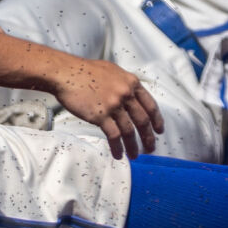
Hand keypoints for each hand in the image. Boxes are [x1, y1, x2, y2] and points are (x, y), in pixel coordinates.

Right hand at [48, 56, 163, 159]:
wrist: (68, 73)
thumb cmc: (87, 72)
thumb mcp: (113, 72)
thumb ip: (124, 84)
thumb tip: (132, 96)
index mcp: (131, 82)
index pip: (150, 104)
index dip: (157, 119)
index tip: (159, 130)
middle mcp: (125, 93)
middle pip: (142, 120)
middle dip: (148, 137)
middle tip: (150, 148)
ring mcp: (114, 105)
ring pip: (129, 131)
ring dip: (133, 146)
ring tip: (135, 156)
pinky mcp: (101, 116)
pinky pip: (114, 136)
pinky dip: (118, 148)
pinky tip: (118, 154)